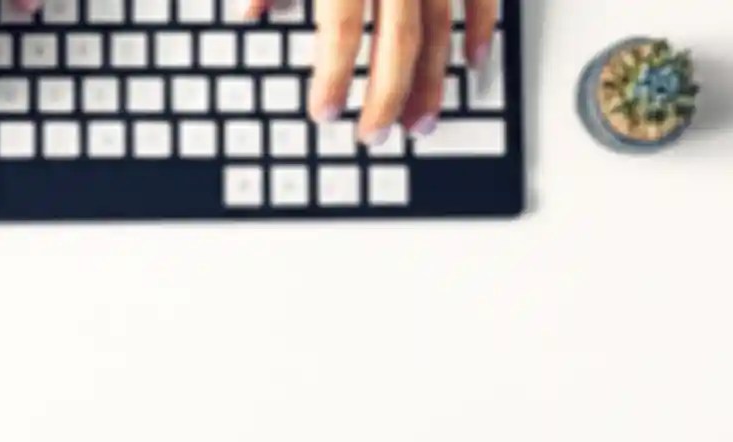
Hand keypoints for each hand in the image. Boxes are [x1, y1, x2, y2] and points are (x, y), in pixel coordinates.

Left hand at [248, 0, 498, 142]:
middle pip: (399, 41)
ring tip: (420, 124)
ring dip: (433, 81)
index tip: (324, 114)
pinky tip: (474, 65)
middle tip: (372, 136)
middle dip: (387, 96)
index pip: (341, 28)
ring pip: (441, 28)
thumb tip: (250, 13)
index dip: (333, 76)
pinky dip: (482, 29)